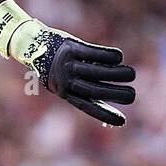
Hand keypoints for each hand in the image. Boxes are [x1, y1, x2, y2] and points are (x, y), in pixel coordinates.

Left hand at [0, 0, 135, 125]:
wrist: (32, 43)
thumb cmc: (52, 65)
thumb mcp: (62, 81)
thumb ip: (81, 89)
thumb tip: (106, 100)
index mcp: (64, 93)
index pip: (87, 107)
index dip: (105, 114)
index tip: (122, 121)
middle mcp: (66, 81)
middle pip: (96, 90)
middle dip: (116, 94)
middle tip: (133, 95)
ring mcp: (68, 64)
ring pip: (98, 71)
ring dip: (118, 74)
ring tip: (132, 74)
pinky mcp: (71, 48)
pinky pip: (95, 53)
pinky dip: (110, 56)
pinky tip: (120, 58)